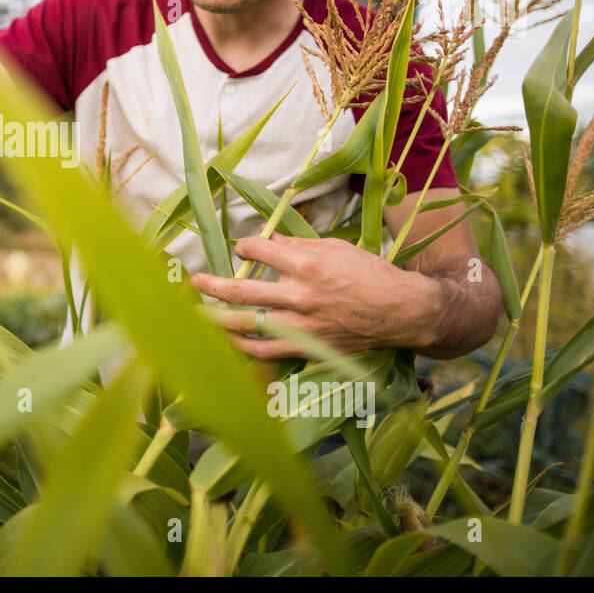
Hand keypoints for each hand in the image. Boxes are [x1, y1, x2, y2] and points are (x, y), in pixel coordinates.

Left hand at [189, 234, 440, 358]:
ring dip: (217, 319)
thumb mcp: (335, 247)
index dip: (244, 246)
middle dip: (211, 285)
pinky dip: (243, 347)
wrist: (400, 311)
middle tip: (193, 281)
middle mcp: (300, 295)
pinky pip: (266, 351)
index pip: (258, 250)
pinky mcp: (307, 347)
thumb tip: (265, 241)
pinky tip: (228, 340)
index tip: (241, 248)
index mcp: (307, 264)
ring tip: (196, 314)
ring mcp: (301, 325)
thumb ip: (296, 245)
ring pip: (247, 324)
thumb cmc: (368, 273)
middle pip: (241, 290)